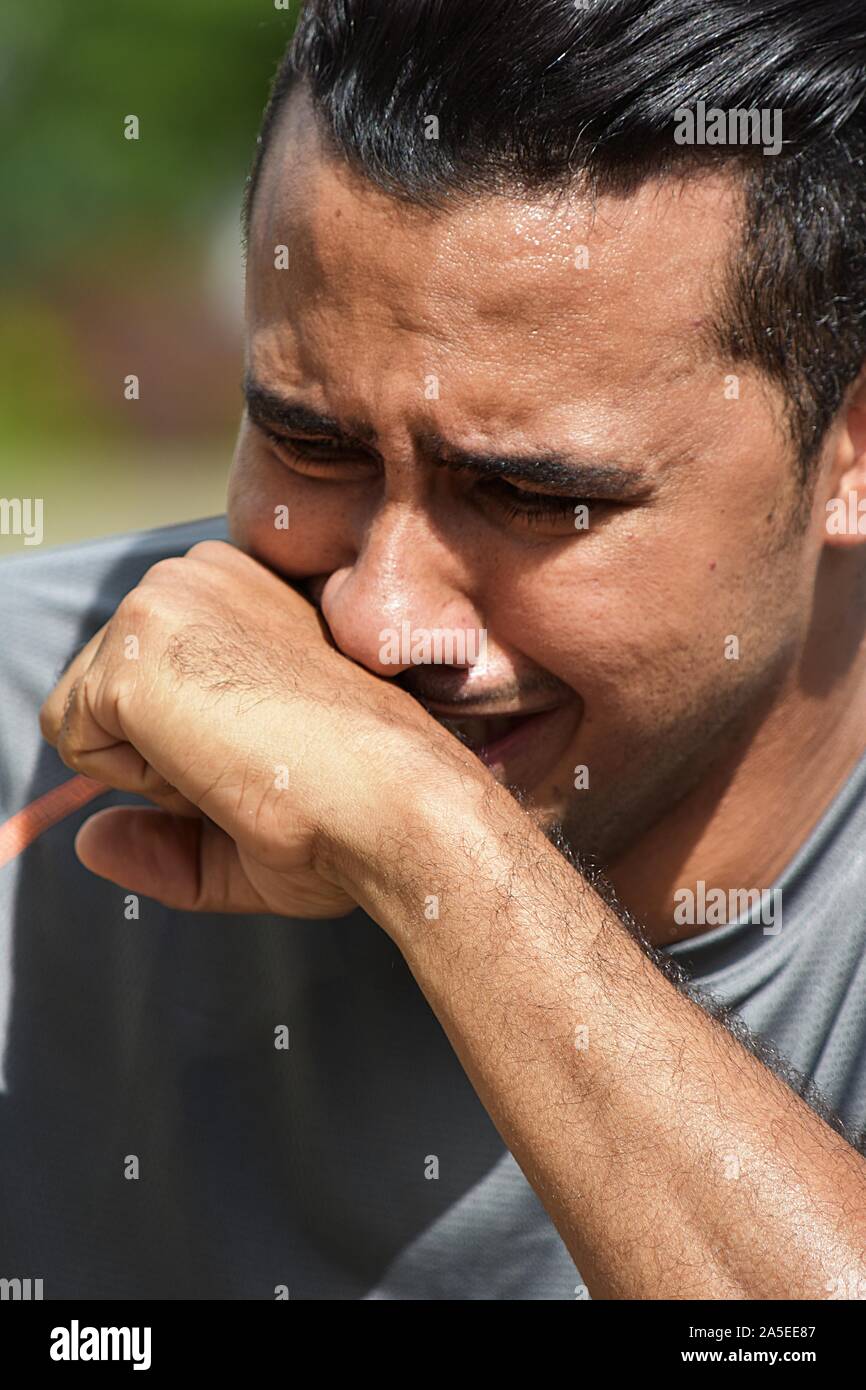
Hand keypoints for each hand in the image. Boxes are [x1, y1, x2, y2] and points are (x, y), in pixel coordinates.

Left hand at [39, 541, 483, 916]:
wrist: (394, 798)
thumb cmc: (352, 808)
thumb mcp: (248, 814)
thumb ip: (166, 828)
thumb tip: (89, 841)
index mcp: (235, 590)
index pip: (145, 674)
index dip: (187, 745)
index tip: (267, 749)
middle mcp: (196, 573)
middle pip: (102, 691)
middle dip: (157, 756)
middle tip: (251, 762)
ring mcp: (161, 603)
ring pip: (82, 716)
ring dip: (147, 770)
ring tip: (237, 759)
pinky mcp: (133, 650)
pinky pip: (73, 741)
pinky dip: (133, 781)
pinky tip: (214, 761)